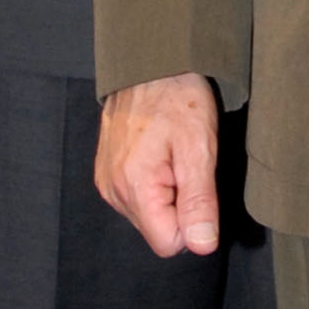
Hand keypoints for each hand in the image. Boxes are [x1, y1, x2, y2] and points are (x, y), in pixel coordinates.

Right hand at [96, 74, 222, 256]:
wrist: (150, 62)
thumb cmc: (177, 98)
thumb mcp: (199, 148)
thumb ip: (199, 201)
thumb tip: (202, 246)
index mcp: (133, 188)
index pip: (169, 243)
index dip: (192, 221)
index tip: (196, 181)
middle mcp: (113, 191)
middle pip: (158, 229)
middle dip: (179, 204)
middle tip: (186, 161)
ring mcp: (106, 182)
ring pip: (148, 214)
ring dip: (167, 191)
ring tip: (173, 152)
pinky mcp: (107, 172)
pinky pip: (137, 197)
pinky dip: (153, 182)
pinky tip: (159, 151)